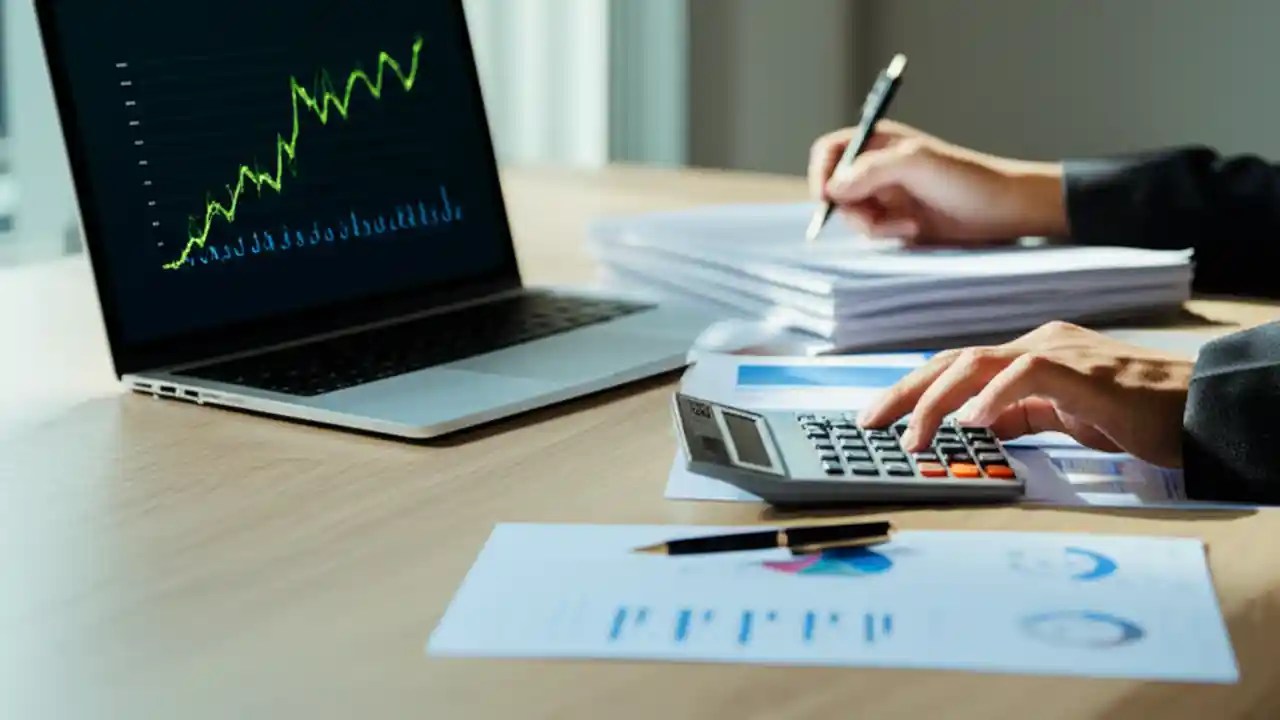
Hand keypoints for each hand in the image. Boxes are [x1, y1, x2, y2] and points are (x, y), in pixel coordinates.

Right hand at [808, 120, 1068, 243]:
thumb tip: (833, 189)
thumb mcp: (917, 164)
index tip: (828, 198)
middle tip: (876, 219)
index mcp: (879, 142)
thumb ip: (870, 170)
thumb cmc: (967, 179)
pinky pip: (871, 232)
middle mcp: (877, 167)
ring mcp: (886, 195)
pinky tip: (913, 231)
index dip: (821, 172)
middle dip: (852, 208)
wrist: (1004, 210)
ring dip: (874, 226)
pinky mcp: (896, 221)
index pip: (829, 151)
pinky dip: (885, 235)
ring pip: (852, 215)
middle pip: (835, 189)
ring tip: (907, 227)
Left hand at [857, 321, 1193, 467]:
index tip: (875, 418)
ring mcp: (1058, 354)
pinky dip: (995, 397)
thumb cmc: (1137, 415)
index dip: (911, 390)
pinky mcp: (1084, 373)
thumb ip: (1020, 416)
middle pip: (952, 361)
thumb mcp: (1064, 417)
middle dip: (903, 392)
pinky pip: (1028, 375)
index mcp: (1028, 355)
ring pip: (978, 364)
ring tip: (912, 437)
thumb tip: (973, 429)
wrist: (1199, 408)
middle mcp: (1036, 346)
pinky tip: (973, 422)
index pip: (954, 368)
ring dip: (937, 401)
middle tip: (867, 424)